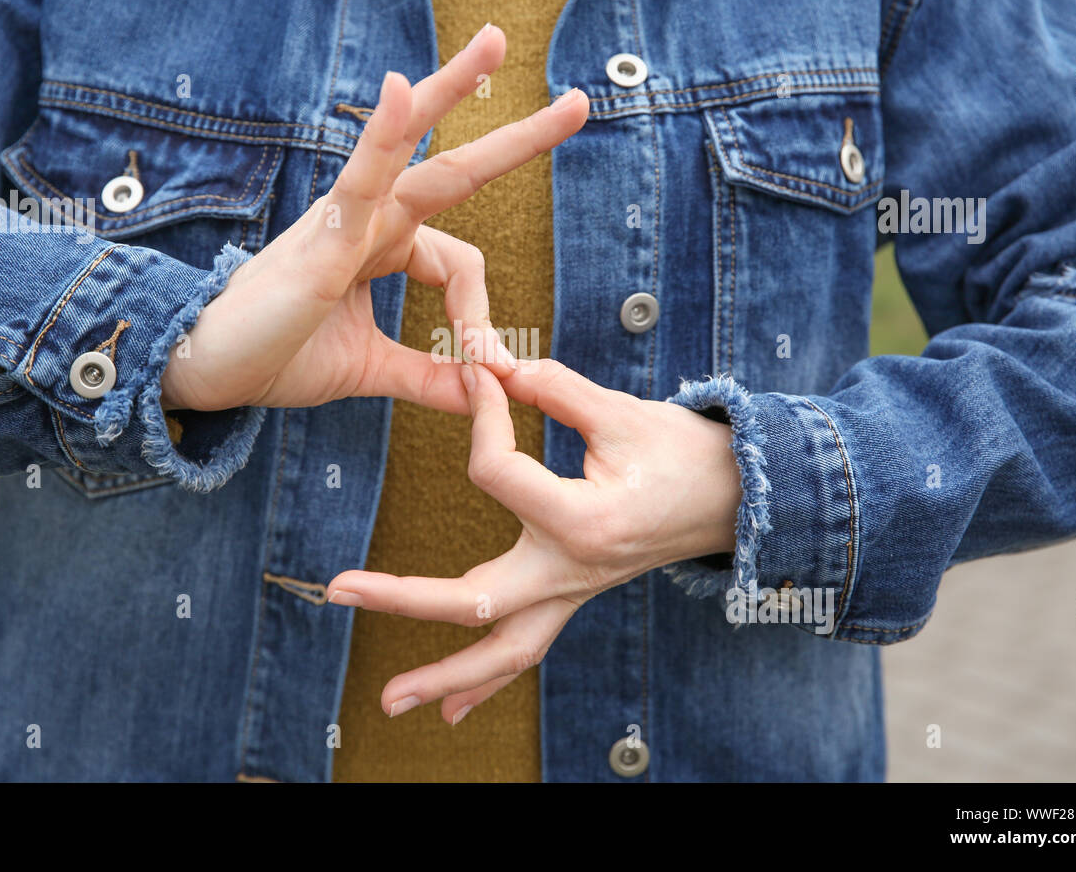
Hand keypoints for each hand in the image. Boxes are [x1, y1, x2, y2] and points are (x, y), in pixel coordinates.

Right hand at [160, 24, 589, 412]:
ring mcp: (345, 220)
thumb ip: (428, 376)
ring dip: (451, 89)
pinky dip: (381, 134)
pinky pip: (358, 179)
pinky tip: (400, 88)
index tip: (485, 369)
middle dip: (514, 138)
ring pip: (408, 148)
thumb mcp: (371, 370)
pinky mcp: (320, 237)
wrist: (207, 374)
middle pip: (452, 169)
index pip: (459, 262)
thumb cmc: (278, 356)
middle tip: (579, 103)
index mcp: (382, 247)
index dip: (479, 317)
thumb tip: (488, 392)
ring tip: (494, 42)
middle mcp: (369, 220)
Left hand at [326, 358, 741, 722]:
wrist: (737, 498)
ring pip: (503, 654)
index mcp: (582, 520)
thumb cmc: (682, 453)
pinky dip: (485, 683)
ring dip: (444, 677)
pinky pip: (526, 653)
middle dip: (402, 599)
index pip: (495, 472)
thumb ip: (551, 388)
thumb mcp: (622, 413)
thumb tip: (489, 366)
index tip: (479, 375)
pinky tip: (449, 709)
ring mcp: (573, 595)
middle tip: (338, 590)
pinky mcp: (573, 600)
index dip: (480, 414)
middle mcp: (571, 570)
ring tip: (388, 700)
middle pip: (474, 602)